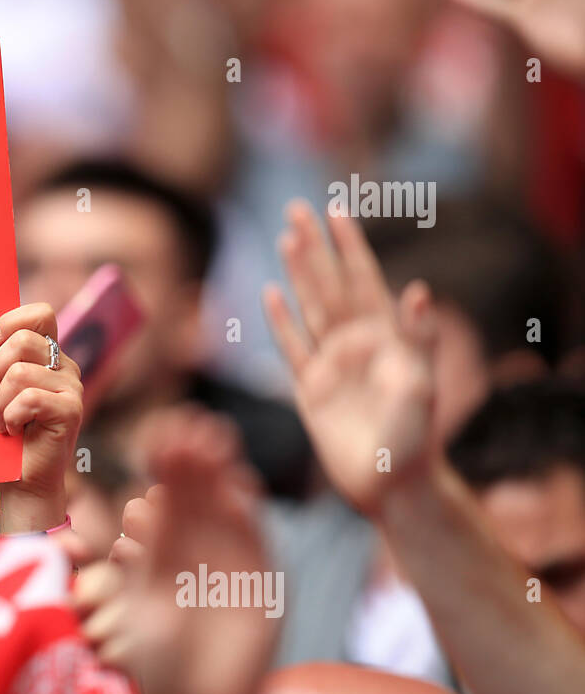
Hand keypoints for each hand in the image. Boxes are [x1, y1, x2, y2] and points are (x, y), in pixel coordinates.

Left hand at [0, 303, 82, 535]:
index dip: (11, 321)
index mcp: (47, 354)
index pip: (40, 314)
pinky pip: (30, 399)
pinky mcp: (72, 410)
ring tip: (2, 420)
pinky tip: (13, 430)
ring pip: (20, 373)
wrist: (21, 479)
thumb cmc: (3, 433)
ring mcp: (72, 387)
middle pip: (22, 341)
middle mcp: (64, 365)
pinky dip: (11, 416)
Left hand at [73, 408, 275, 693]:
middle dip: (193, 461)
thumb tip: (138, 504)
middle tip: (187, 426)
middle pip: (199, 493)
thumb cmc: (158, 658)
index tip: (158, 432)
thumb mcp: (143, 601)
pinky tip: (238, 492)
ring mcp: (232, 558)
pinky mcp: (261, 579)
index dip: (165, 466)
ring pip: (228, 508)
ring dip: (222, 478)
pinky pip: (255, 542)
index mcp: (166, 546)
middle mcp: (200, 545)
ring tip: (213, 443)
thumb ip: (146, 557)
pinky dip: (247, 519)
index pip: (167, 495)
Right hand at [263, 201, 437, 516]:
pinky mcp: (311, 391)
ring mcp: (332, 365)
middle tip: (296, 208)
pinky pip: (292, 349)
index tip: (337, 210)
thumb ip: (418, 338)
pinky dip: (281, 322)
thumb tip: (418, 290)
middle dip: (315, 247)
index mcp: (385, 337)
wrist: (391, 485)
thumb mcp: (422, 386)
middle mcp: (357, 344)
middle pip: (329, 285)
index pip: (364, 280)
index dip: (350, 246)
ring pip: (309, 308)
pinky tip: (272, 294)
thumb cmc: (416, 438)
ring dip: (298, 274)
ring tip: (285, 238)